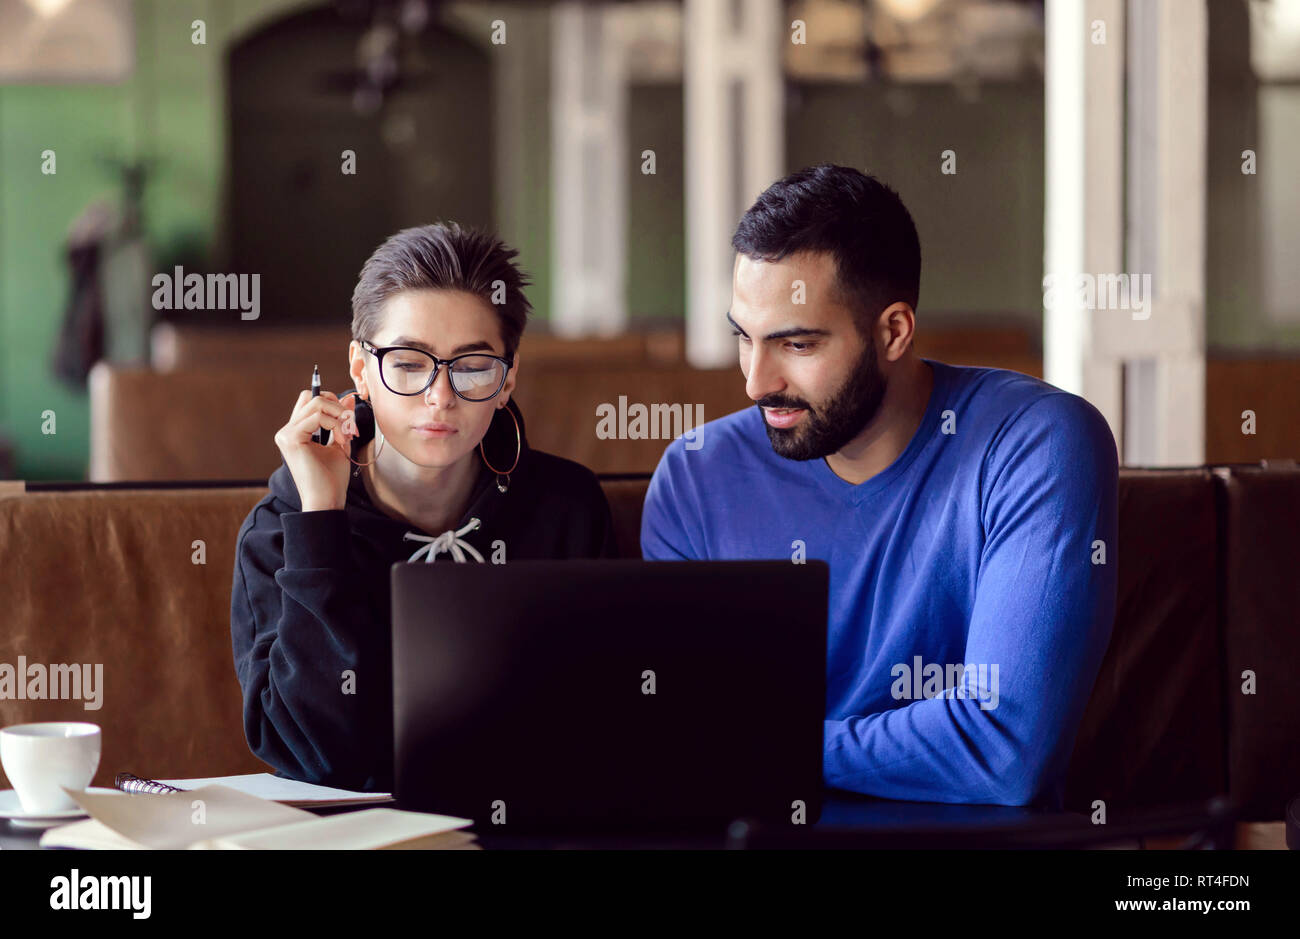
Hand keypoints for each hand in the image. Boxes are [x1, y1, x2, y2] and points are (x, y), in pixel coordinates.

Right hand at [274, 389, 361, 511]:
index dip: (332, 403)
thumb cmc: (332, 478)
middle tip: (351, 427)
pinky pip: (318, 417)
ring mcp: (286, 434)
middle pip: (313, 397)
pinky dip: (335, 425)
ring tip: (347, 436)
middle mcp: (286, 431)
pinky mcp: (291, 439)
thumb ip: (341, 420)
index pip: (310, 401)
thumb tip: (349, 397)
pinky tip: (341, 441)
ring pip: (316, 403)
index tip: (349, 420)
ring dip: (339, 417)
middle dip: (338, 407)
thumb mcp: (340, 442)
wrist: (327, 500)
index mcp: (295, 432)